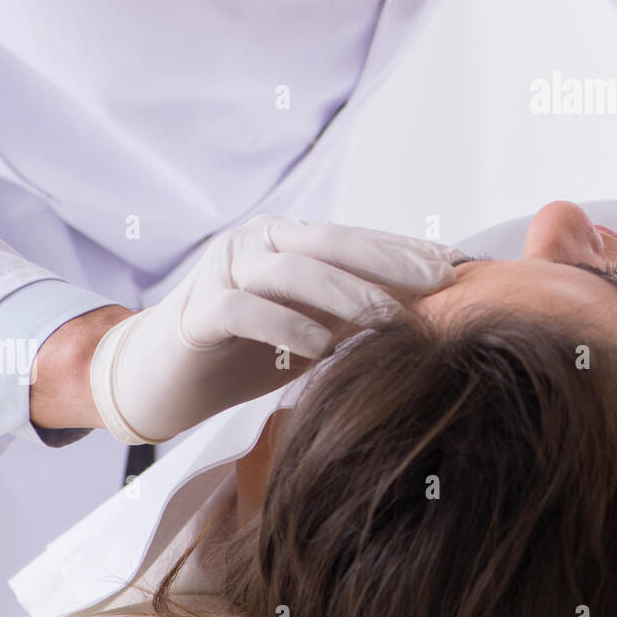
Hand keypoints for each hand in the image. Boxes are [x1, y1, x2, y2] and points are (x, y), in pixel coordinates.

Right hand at [89, 214, 463, 443]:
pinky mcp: (196, 311)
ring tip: (391, 321)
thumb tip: (431, 307)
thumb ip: (353, 309)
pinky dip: (287, 326)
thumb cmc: (245, 351)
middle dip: (390, 261)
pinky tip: (321, 348)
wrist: (159, 379)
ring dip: (348, 295)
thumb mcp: (311, 325)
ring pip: (294, 269)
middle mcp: (257, 242)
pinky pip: (246, 310)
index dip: (406, 248)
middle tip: (439, 284)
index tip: (458, 265)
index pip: (356, 237)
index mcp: (287, 238)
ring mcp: (224, 271)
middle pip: (331, 241)